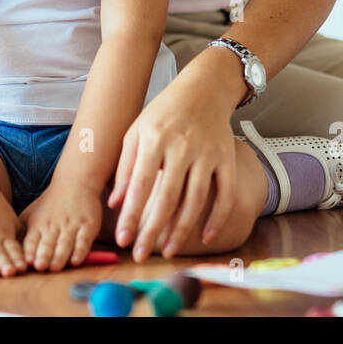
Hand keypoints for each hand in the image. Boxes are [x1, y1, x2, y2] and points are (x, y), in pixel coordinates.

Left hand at [18, 177, 102, 271]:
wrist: (75, 182)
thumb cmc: (50, 203)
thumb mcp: (31, 214)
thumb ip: (23, 232)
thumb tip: (11, 252)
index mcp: (38, 225)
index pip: (31, 241)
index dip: (29, 251)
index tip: (26, 262)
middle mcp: (54, 226)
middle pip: (48, 244)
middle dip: (43, 256)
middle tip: (40, 267)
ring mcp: (71, 226)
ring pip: (65, 244)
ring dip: (59, 256)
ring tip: (55, 268)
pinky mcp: (88, 226)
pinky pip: (83, 240)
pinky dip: (80, 251)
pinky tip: (76, 260)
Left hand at [108, 55, 241, 260]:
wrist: (205, 88)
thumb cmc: (164, 112)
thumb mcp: (136, 130)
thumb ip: (125, 165)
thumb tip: (114, 203)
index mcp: (155, 138)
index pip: (140, 184)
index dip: (131, 214)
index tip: (122, 239)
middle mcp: (182, 146)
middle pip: (167, 197)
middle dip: (153, 230)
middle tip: (141, 255)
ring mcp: (208, 153)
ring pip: (195, 200)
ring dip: (182, 230)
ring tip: (168, 252)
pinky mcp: (228, 158)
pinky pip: (225, 194)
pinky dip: (217, 218)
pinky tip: (205, 238)